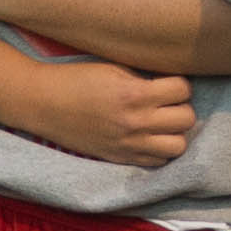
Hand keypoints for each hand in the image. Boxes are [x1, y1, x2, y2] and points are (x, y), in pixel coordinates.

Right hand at [41, 58, 197, 168]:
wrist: (44, 104)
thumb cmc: (76, 80)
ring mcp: (129, 144)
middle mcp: (136, 122)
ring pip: (178, 146)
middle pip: (186, 119)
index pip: (182, 89)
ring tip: (162, 122)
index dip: (179, 83)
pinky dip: (159, 150)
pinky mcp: (120, 158)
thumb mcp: (113, 68)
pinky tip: (148, 137)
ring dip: (175, 132)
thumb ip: (144, 78)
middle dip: (181, 106)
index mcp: (134, 94)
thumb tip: (170, 84)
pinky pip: (157, 162)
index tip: (168, 82)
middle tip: (167, 101)